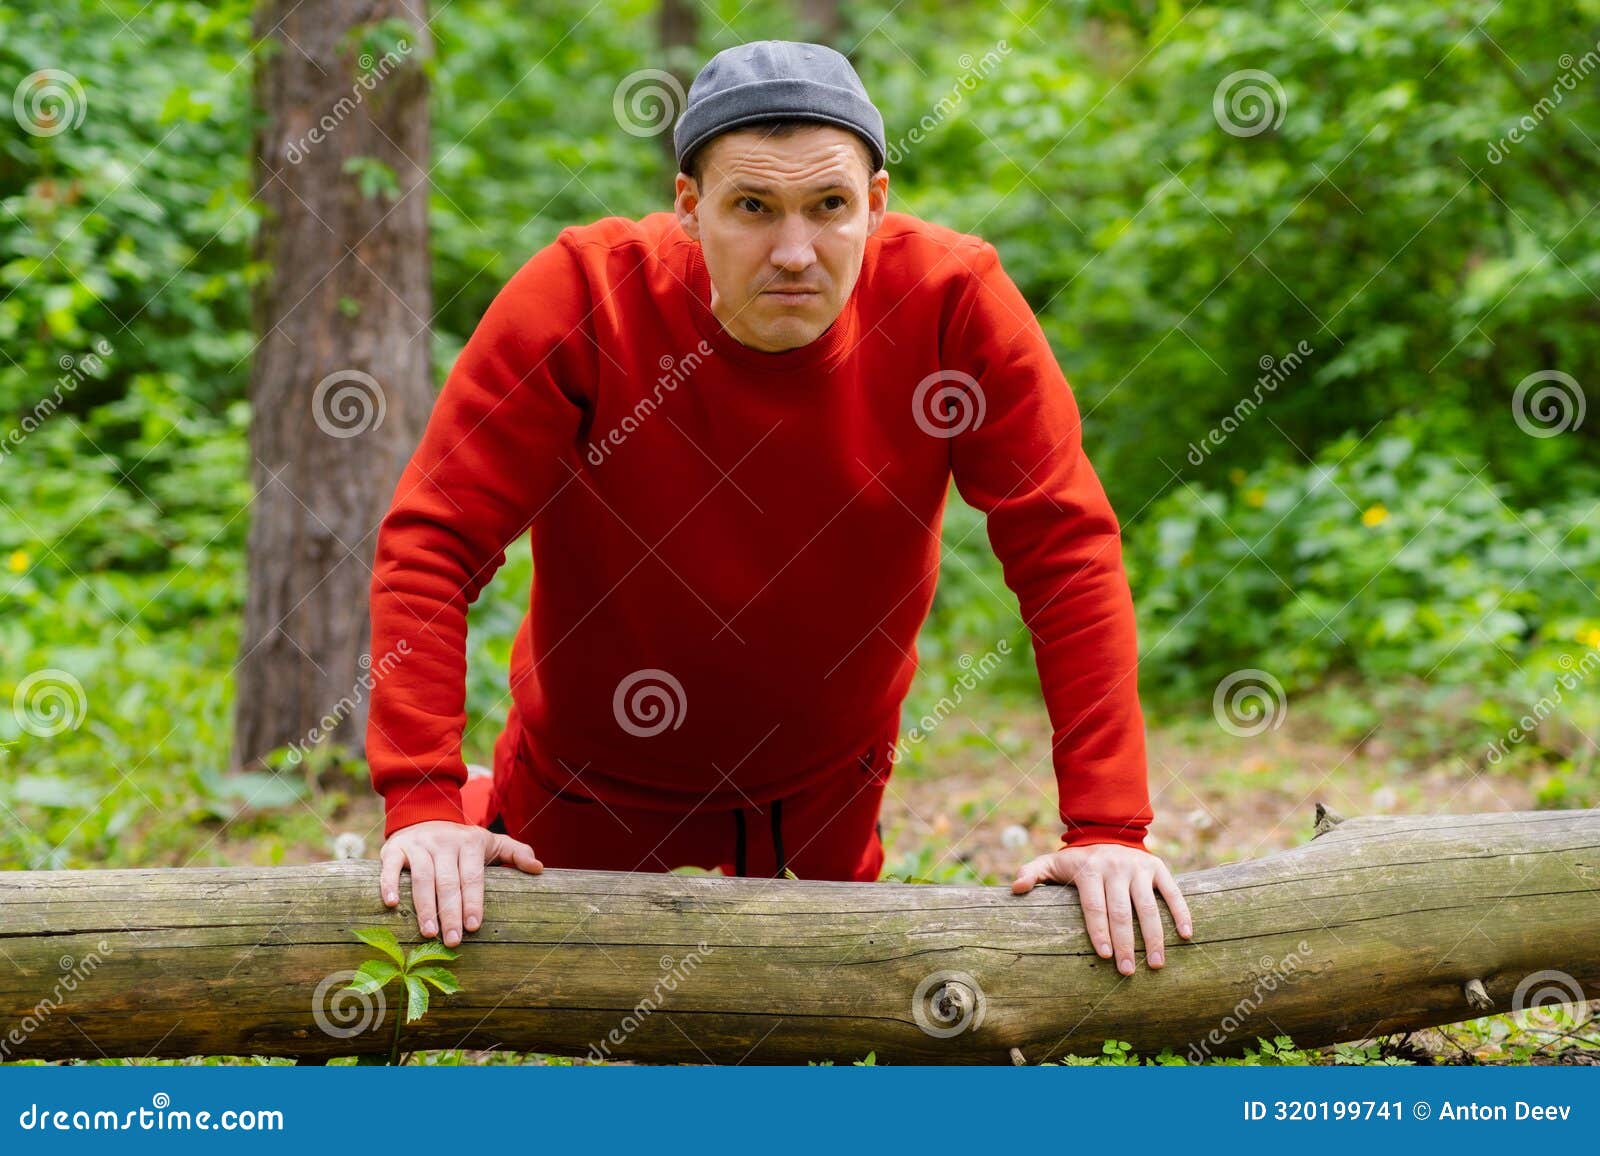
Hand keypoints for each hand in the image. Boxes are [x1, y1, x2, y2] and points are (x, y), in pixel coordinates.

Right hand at [379, 820, 542, 944]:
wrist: (424, 817)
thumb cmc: (461, 842)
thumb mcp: (491, 843)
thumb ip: (516, 853)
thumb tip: (538, 869)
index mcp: (469, 843)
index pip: (472, 876)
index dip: (473, 901)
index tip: (474, 927)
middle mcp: (444, 842)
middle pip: (448, 882)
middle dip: (451, 912)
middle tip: (453, 941)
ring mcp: (418, 845)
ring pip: (421, 878)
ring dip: (425, 907)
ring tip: (429, 933)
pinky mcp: (395, 848)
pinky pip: (390, 867)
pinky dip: (389, 883)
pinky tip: (391, 904)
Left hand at [1011, 843, 1192, 974]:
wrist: (1109, 833)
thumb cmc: (1077, 862)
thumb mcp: (1052, 863)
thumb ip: (1032, 873)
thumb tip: (1015, 888)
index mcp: (1089, 869)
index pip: (1094, 906)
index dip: (1099, 931)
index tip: (1106, 956)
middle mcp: (1115, 866)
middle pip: (1121, 911)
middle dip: (1126, 943)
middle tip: (1128, 972)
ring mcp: (1138, 867)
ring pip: (1148, 907)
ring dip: (1154, 937)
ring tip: (1155, 964)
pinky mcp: (1158, 868)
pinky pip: (1172, 892)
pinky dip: (1181, 913)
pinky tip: (1186, 936)